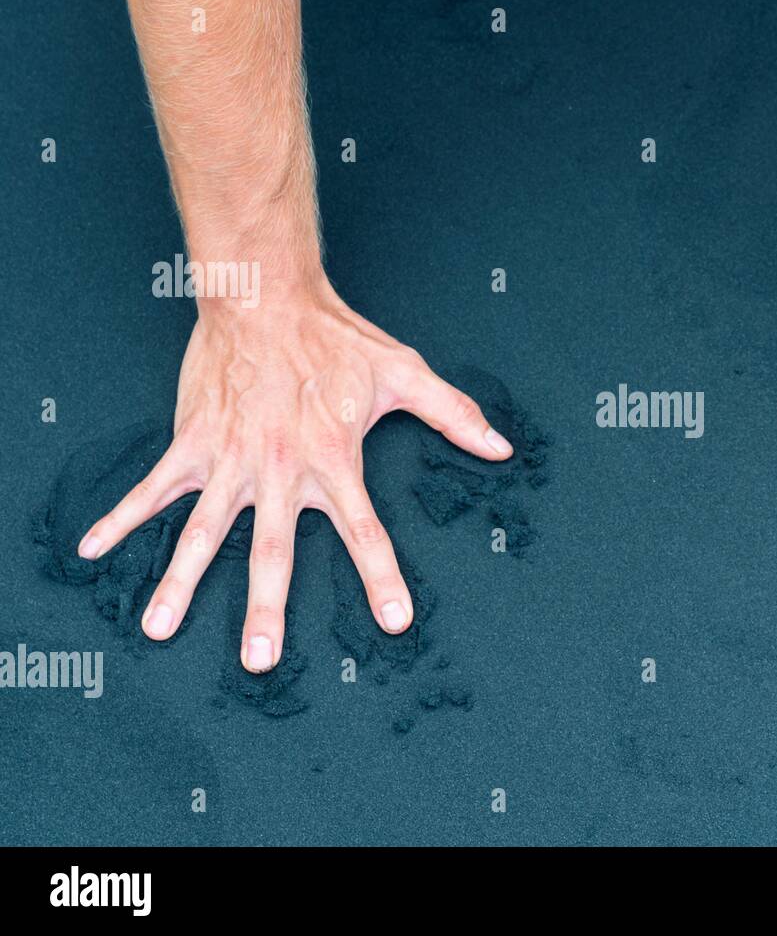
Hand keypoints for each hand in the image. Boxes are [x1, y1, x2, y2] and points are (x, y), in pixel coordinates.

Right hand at [76, 277, 512, 670]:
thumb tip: (501, 447)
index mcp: (335, 462)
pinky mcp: (193, 443)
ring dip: (180, 582)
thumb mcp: (406, 374)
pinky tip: (93, 548)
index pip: (366, 533)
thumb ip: (454, 415)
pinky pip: (153, 488)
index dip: (382, 579)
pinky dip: (122, 517)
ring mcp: (231, 461)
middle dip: (266, 610)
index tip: (394, 623)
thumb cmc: (338, 339)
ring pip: (204, 532)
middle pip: (274, 552)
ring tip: (158, 629)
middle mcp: (281, 472)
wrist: (267, 296)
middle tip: (260, 662)